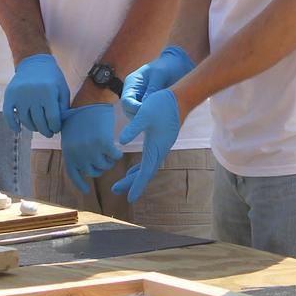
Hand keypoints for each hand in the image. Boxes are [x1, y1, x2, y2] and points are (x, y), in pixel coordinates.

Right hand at [2, 53, 69, 137]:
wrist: (34, 62)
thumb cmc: (52, 78)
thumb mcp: (62, 89)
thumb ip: (63, 107)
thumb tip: (59, 125)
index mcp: (48, 92)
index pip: (52, 119)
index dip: (55, 127)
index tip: (56, 129)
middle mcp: (33, 94)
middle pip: (39, 122)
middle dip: (46, 131)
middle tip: (49, 133)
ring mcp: (20, 95)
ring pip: (25, 121)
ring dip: (33, 128)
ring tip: (38, 127)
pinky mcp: (9, 95)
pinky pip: (8, 114)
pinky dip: (12, 124)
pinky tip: (17, 129)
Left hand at [60, 104, 122, 192]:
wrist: (90, 100)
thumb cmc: (81, 114)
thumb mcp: (70, 134)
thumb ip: (74, 150)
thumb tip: (83, 166)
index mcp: (68, 152)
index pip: (74, 174)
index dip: (81, 184)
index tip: (87, 191)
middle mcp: (78, 154)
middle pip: (93, 171)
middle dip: (100, 167)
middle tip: (105, 160)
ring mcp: (91, 149)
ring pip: (105, 165)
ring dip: (109, 161)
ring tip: (111, 152)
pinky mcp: (104, 143)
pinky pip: (114, 156)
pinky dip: (117, 154)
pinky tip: (117, 148)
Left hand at [111, 88, 179, 202]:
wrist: (180, 98)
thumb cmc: (162, 105)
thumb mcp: (144, 115)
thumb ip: (133, 128)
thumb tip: (121, 141)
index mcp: (155, 148)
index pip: (145, 172)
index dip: (135, 185)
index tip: (128, 198)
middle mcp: (160, 151)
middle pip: (145, 173)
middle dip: (131, 183)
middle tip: (115, 190)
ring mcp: (162, 147)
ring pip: (148, 167)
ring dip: (136, 176)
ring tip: (123, 182)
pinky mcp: (162, 142)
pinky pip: (150, 160)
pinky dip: (142, 167)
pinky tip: (136, 167)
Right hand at [120, 45, 193, 118]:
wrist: (178, 64)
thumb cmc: (167, 66)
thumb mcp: (160, 75)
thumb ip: (152, 89)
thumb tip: (146, 105)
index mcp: (132, 83)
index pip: (126, 101)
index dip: (135, 109)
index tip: (148, 113)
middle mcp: (133, 92)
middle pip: (129, 111)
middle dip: (140, 116)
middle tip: (155, 119)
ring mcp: (141, 99)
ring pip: (138, 115)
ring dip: (147, 118)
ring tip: (160, 120)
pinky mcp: (149, 103)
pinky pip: (148, 114)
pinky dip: (153, 118)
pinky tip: (163, 119)